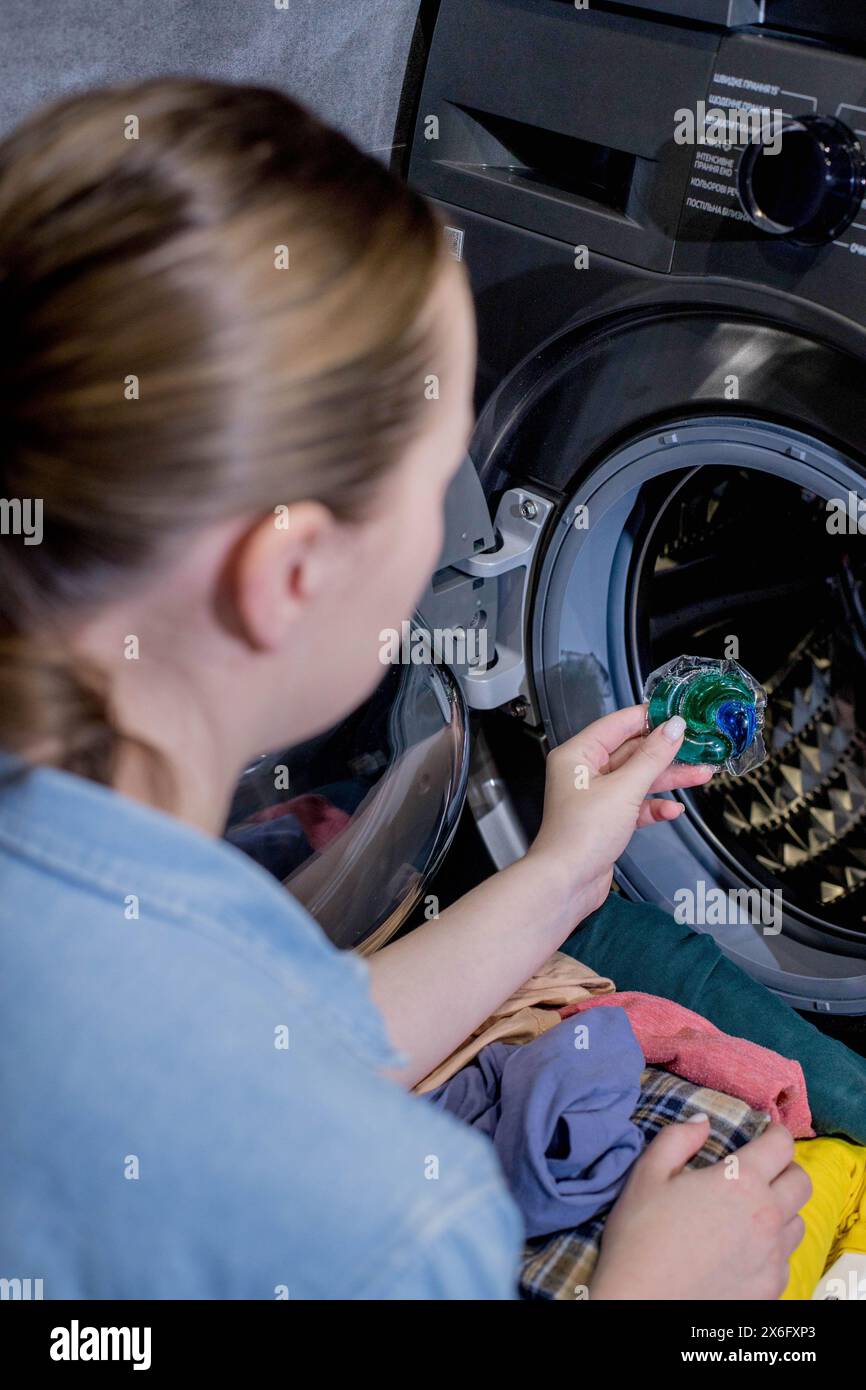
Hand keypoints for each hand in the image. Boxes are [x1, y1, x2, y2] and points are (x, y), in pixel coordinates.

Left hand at [527, 704, 712, 914]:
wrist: (567, 883)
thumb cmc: (581, 834)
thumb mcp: (624, 789)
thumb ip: (652, 757)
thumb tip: (674, 728)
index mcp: (578, 754)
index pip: (618, 724)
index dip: (650, 718)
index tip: (680, 714)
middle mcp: (584, 771)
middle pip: (632, 752)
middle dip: (666, 752)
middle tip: (699, 747)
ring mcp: (596, 796)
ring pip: (638, 778)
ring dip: (668, 778)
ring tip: (701, 774)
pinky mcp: (606, 819)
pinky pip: (635, 804)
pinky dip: (654, 806)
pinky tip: (673, 809)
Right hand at [591, 1118, 810, 1299]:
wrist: (641, 1303)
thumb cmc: (640, 1235)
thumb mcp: (647, 1173)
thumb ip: (678, 1138)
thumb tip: (703, 1121)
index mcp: (740, 1181)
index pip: (782, 1145)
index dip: (774, 1134)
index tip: (763, 1135)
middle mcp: (767, 1216)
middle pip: (801, 1182)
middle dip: (785, 1169)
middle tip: (760, 1171)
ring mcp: (773, 1256)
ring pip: (798, 1221)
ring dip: (782, 1210)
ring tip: (752, 1213)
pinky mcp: (771, 1288)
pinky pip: (785, 1259)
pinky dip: (772, 1248)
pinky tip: (744, 1249)